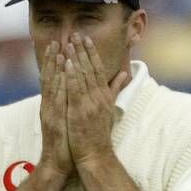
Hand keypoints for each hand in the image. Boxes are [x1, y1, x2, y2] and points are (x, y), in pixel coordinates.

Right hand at [38, 40, 71, 178]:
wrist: (56, 165)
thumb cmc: (65, 144)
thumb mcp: (67, 122)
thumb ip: (69, 107)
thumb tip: (74, 96)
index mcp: (52, 105)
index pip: (52, 80)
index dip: (54, 63)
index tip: (58, 46)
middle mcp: (49, 106)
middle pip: (49, 78)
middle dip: (52, 59)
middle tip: (55, 40)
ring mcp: (50, 113)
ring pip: (51, 85)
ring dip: (54, 67)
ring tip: (58, 50)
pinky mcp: (54, 121)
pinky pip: (57, 100)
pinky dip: (59, 85)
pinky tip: (63, 74)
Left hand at [64, 34, 129, 166]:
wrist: (95, 156)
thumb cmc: (99, 134)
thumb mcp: (109, 109)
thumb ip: (114, 90)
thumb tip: (125, 75)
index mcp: (104, 96)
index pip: (99, 69)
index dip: (92, 53)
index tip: (86, 39)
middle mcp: (98, 97)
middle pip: (90, 69)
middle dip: (82, 50)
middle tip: (75, 34)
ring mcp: (89, 104)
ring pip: (82, 76)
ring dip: (75, 58)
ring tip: (68, 42)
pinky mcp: (80, 112)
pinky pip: (75, 90)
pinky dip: (71, 75)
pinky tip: (66, 63)